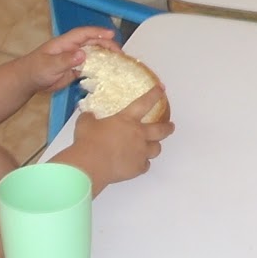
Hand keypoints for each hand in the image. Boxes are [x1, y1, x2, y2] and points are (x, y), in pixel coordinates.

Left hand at [23, 27, 116, 91]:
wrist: (27, 81)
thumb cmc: (35, 69)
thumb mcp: (49, 65)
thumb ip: (65, 60)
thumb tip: (83, 54)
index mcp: (65, 43)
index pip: (84, 34)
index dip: (98, 32)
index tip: (111, 34)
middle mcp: (72, 48)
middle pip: (93, 44)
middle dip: (107, 45)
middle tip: (120, 53)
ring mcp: (74, 59)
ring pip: (94, 55)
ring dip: (106, 57)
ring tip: (120, 62)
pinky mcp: (75, 70)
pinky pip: (91, 67)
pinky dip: (100, 69)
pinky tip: (109, 73)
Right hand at [57, 88, 171, 192]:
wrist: (90, 165)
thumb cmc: (88, 141)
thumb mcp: (85, 123)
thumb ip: (89, 117)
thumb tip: (88, 115)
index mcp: (127, 120)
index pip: (144, 103)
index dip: (154, 95)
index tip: (162, 89)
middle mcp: (138, 135)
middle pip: (160, 130)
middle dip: (168, 127)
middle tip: (171, 126)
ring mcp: (140, 152)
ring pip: (156, 149)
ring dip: (155, 146)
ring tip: (152, 146)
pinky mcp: (137, 168)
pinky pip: (145, 165)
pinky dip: (143, 163)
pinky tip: (138, 163)